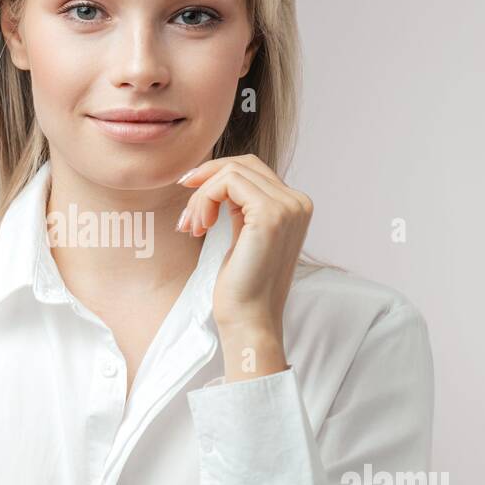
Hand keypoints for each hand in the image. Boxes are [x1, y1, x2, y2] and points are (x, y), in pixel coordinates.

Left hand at [177, 154, 312, 380]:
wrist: (249, 321)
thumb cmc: (242, 287)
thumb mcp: (244, 236)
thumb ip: (241, 206)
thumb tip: (214, 178)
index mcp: (295, 207)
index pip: (253, 169)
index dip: (216, 176)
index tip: (189, 195)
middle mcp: (297, 202)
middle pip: (243, 164)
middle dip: (206, 182)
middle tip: (187, 215)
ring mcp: (287, 207)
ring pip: (232, 172)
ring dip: (201, 196)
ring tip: (192, 227)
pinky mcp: (269, 215)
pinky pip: (228, 182)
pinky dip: (205, 199)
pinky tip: (200, 227)